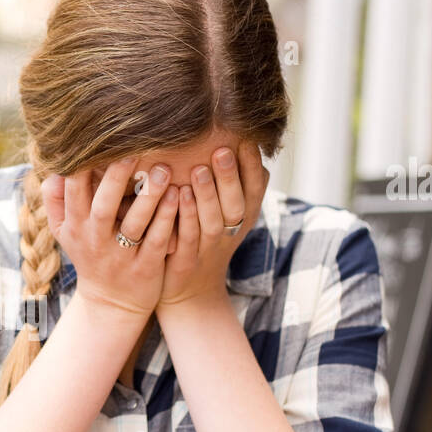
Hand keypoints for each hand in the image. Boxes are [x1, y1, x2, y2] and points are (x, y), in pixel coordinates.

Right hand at [41, 158, 178, 317]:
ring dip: (149, 196)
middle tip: (135, 149)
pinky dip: (168, 219)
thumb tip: (52, 170)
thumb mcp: (65, 233)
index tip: (100, 139)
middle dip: (117, 178)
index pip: (74, 190)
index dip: (83, 164)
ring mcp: (121, 256)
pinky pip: (157, 241)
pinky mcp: (146, 268)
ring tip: (164, 169)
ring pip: (134, 224)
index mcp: (76, 226)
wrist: (110, 304)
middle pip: (103, 206)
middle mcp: (96, 241)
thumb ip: (55, 202)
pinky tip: (179, 196)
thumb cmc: (90, 255)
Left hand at [158, 142, 267, 309]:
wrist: (191, 293)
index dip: (252, 165)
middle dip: (230, 177)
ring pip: (212, 221)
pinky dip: (183, 217)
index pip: (255, 189)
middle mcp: (230, 234)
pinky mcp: (185, 263)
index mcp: (244, 218)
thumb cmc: (207, 240)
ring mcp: (208, 250)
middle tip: (221, 149)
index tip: (245, 137)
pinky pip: (186, 239)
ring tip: (198, 169)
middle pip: (236, 204)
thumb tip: (244, 138)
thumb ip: (235, 182)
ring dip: (206, 195)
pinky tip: (176, 196)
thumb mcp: (229, 214)